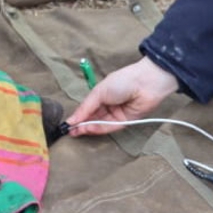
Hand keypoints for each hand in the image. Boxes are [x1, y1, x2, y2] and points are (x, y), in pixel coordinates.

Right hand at [65, 58, 180, 135]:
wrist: (146, 83)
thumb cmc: (122, 81)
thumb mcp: (99, 92)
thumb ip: (85, 108)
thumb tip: (72, 119)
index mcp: (101, 96)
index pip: (87, 109)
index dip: (77, 117)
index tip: (67, 124)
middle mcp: (108, 106)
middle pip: (92, 118)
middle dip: (81, 125)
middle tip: (69, 131)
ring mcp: (116, 115)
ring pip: (100, 124)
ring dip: (88, 128)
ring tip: (76, 131)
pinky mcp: (125, 122)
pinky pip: (110, 127)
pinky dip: (99, 129)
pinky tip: (89, 129)